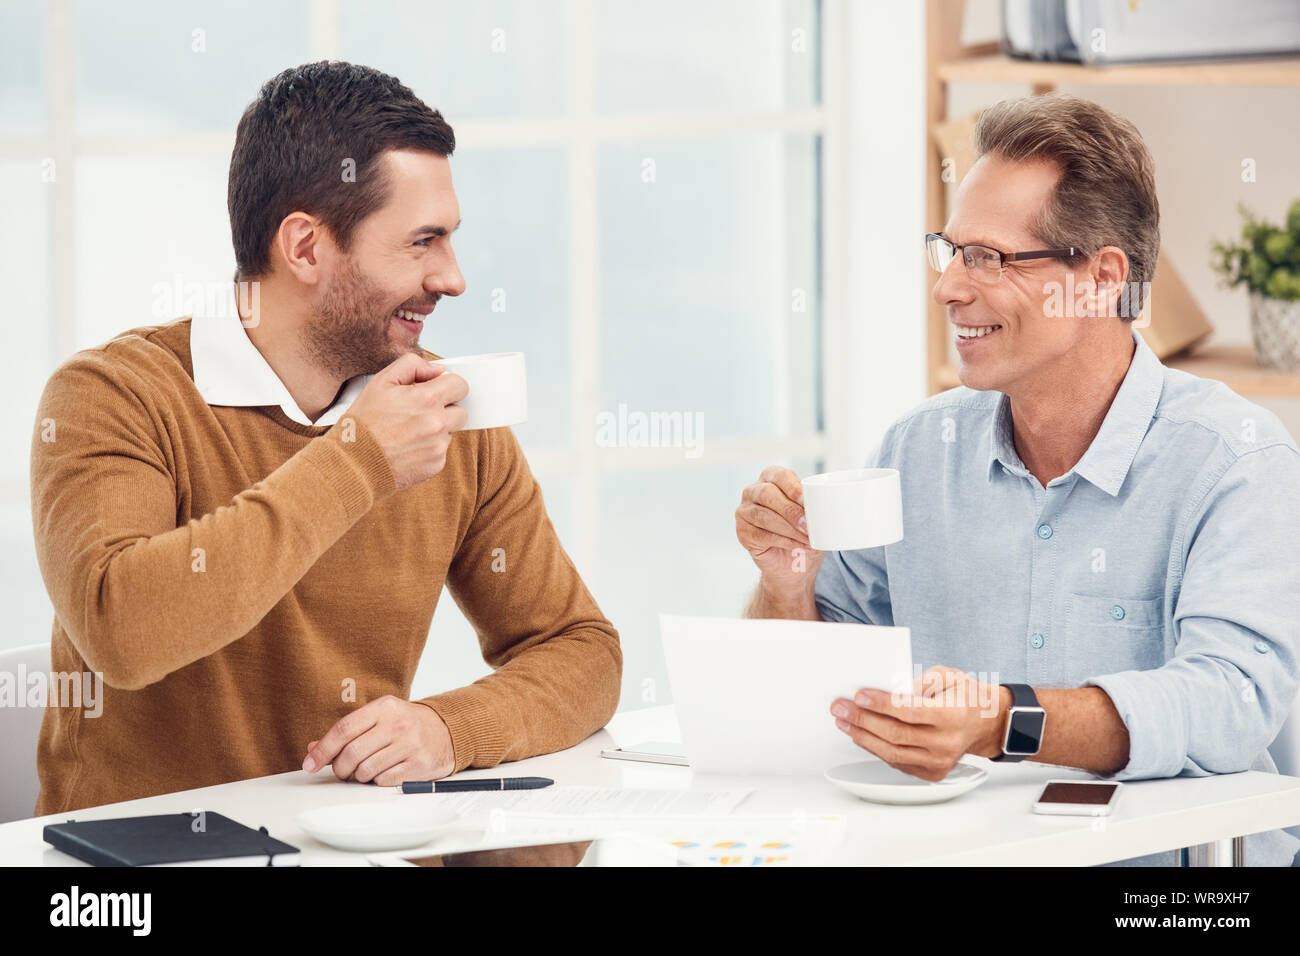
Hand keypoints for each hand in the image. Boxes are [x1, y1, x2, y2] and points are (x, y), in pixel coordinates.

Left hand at [302, 696, 455, 784]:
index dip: (323, 749)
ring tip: (366, 770)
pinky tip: (384, 772)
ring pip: (365, 770)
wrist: (448, 730)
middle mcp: (397, 724)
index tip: (311, 764)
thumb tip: (313, 748)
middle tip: (342, 771)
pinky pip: (383, 781)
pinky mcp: (418, 764)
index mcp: (384, 707)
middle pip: (352, 753)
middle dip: (340, 768)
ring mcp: (409, 744)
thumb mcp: (379, 718)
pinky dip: (377, 781)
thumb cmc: (407, 724)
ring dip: (359, 776)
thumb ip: (348, 731)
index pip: (344, 729)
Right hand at [343, 352, 469, 491]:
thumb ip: (412, 366)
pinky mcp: (436, 465)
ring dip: (437, 430)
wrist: (354, 463)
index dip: (448, 385)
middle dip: (445, 409)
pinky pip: (441, 451)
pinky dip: (429, 449)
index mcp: (427, 399)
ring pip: (450, 432)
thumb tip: (438, 370)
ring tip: (409, 431)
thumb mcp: (381, 382)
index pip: (460, 385)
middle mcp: (437, 423)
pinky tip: (408, 447)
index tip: (437, 390)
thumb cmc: (364, 422)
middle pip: (461, 411)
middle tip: (421, 412)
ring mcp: (438, 446)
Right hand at [735, 465, 821, 588]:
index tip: (808, 502)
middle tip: (809, 526)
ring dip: (789, 529)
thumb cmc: (803, 532)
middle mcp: (753, 491)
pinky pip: (761, 535)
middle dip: (791, 511)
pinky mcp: (742, 532)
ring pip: (764, 516)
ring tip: (807, 539)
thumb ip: (814, 505)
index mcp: (770, 477)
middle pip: (767, 494)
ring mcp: (744, 511)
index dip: (793, 488)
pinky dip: (783, 541)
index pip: (779, 476)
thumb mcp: (812, 515)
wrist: (793, 563)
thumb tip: (824, 504)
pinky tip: (797, 546)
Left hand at [830, 666, 1009, 781]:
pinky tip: (861, 734)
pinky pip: (897, 762)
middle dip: (862, 719)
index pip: (909, 711)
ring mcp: (939, 761)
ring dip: (862, 736)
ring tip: (844, 721)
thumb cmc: (966, 697)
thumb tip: (889, 688)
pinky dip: (875, 748)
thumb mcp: (948, 677)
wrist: (986, 724)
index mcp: (952, 715)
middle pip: (895, 734)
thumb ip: (920, 681)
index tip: (859, 695)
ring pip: (891, 752)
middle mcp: (946, 742)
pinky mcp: (931, 772)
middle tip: (840, 707)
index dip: (881, 704)